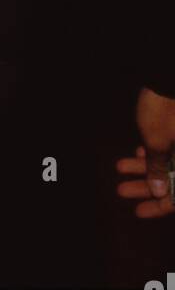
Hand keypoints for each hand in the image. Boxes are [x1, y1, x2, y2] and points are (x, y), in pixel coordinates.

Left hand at [115, 86, 174, 217]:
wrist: (167, 78)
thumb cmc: (163, 112)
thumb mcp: (157, 143)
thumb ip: (158, 169)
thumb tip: (160, 192)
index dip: (160, 206)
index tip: (139, 211)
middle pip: (172, 180)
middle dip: (146, 185)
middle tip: (122, 190)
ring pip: (168, 163)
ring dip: (146, 167)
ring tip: (121, 168)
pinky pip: (170, 150)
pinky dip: (155, 153)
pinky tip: (138, 152)